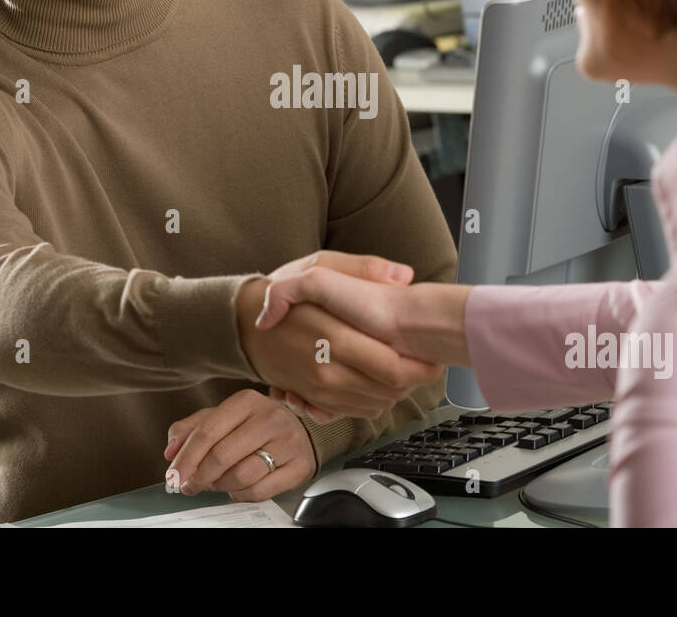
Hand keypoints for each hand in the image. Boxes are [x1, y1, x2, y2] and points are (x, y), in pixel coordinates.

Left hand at [163, 389, 315, 500]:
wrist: (298, 432)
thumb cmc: (255, 425)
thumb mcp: (222, 418)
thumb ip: (192, 429)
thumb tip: (171, 451)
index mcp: (247, 401)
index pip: (208, 431)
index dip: (186, 457)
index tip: (174, 475)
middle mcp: (270, 418)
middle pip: (222, 456)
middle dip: (199, 476)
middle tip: (190, 485)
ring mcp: (288, 442)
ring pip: (241, 476)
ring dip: (220, 486)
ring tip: (215, 483)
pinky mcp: (299, 466)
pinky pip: (259, 491)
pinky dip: (240, 494)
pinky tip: (237, 487)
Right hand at [236, 252, 441, 421]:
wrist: (243, 324)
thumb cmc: (286, 293)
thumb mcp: (321, 265)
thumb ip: (363, 268)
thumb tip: (404, 275)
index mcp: (337, 339)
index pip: (396, 370)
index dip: (422, 367)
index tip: (433, 354)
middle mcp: (328, 372)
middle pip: (391, 392)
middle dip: (414, 380)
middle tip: (422, 361)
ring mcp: (319, 391)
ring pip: (375, 405)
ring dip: (394, 392)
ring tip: (399, 368)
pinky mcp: (313, 401)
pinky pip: (354, 412)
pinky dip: (370, 401)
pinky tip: (373, 381)